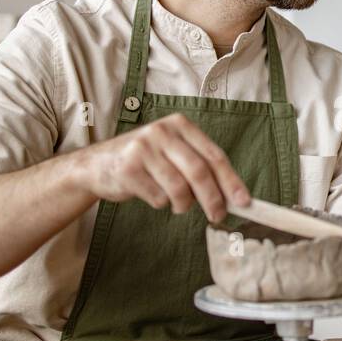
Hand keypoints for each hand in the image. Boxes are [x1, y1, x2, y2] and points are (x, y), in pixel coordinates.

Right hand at [72, 113, 249, 221]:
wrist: (97, 165)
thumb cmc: (145, 162)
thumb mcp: (173, 153)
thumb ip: (200, 167)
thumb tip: (233, 196)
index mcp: (179, 125)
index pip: (213, 155)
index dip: (231, 181)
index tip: (244, 201)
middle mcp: (162, 131)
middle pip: (198, 171)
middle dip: (213, 198)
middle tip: (218, 215)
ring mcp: (143, 148)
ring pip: (178, 187)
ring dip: (184, 204)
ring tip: (179, 205)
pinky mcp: (127, 168)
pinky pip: (157, 197)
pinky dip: (161, 203)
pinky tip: (153, 195)